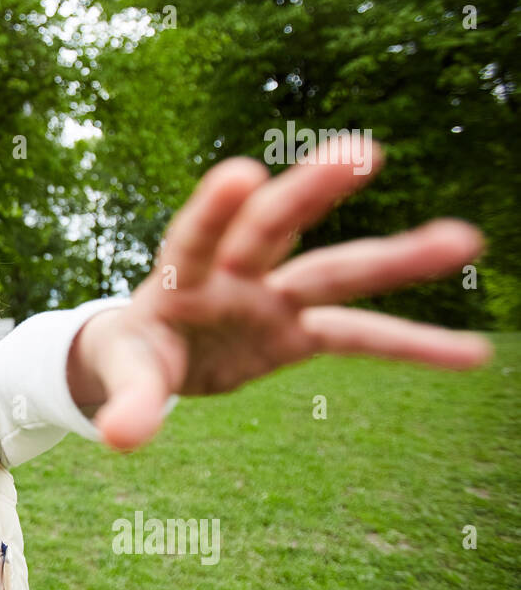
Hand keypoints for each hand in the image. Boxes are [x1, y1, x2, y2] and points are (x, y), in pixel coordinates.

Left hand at [72, 135, 492, 451]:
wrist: (151, 354)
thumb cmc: (133, 353)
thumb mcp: (125, 374)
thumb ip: (128, 400)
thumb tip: (118, 438)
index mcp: (179, 277)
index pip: (193, 237)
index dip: (213, 209)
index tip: (242, 173)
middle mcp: (233, 273)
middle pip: (271, 228)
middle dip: (310, 193)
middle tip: (361, 152)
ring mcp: (272, 297)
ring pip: (333, 271)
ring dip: (395, 258)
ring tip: (465, 237)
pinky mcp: (299, 331)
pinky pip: (361, 336)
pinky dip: (411, 346)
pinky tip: (471, 352)